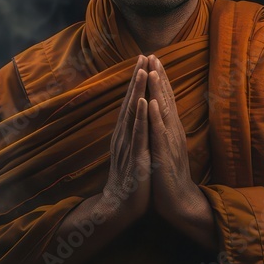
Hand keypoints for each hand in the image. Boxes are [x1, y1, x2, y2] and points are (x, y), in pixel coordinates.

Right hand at [100, 55, 151, 220]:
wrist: (120, 207)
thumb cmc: (129, 180)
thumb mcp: (132, 152)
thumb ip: (134, 134)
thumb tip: (137, 117)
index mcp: (125, 134)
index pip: (131, 102)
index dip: (137, 82)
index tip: (143, 60)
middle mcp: (124, 135)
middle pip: (130, 102)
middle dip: (137, 78)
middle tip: (143, 55)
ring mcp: (128, 146)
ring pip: (132, 113)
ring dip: (137, 91)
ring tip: (142, 71)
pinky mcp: (135, 158)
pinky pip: (137, 134)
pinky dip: (139, 117)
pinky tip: (142, 102)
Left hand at [146, 55, 211, 243]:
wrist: (179, 202)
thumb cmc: (169, 174)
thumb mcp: (165, 146)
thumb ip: (163, 128)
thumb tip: (159, 110)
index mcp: (170, 129)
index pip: (165, 99)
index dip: (160, 78)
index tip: (153, 58)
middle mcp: (172, 132)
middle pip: (166, 99)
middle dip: (159, 77)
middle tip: (152, 54)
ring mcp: (169, 143)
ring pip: (164, 112)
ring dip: (158, 91)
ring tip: (153, 71)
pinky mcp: (165, 156)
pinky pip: (159, 134)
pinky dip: (156, 118)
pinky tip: (152, 104)